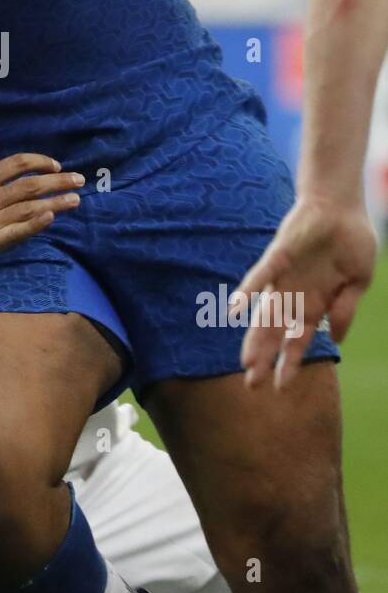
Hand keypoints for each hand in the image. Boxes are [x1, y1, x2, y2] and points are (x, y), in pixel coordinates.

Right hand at [0, 125, 83, 269]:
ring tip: (75, 201)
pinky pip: (16, 232)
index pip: (18, 164)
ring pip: (30, 208)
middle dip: (59, 181)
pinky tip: (50, 218)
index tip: (57, 166)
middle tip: (80, 181)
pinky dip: (34, 224)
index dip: (41, 162)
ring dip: (56, 203)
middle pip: (31, 185)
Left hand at [235, 197, 376, 389]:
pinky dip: (248, 292)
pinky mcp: (278, 257)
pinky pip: (260, 276)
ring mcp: (284, 277)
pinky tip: (234, 310)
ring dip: (256, 337)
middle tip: (252, 386)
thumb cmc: (350, 240)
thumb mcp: (358, 281)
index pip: (297, 338)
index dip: (290, 361)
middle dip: (266, 359)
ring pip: (265, 313)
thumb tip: (336, 339)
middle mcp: (295, 294)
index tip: (281, 388)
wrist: (342, 204)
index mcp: (315, 302)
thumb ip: (346, 310)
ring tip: (246, 362)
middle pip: (276, 333)